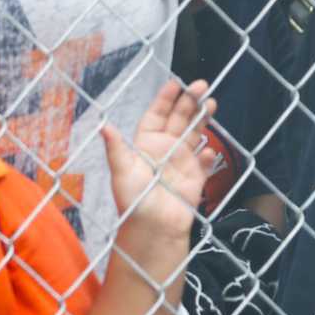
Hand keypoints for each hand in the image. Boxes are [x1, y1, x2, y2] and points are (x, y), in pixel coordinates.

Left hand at [104, 77, 212, 247]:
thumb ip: (116, 148)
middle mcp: (165, 150)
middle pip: (179, 120)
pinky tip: (208, 149)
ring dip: (202, 120)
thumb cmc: (133, 201)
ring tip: (211, 104)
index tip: (175, 84)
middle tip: (202, 86)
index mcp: (146, 145)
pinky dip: (208, 155)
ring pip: (194, 134)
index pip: (157, 116)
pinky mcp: (196, 179)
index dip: (165, 99)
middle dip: (190, 102)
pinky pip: (204, 162)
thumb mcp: (121, 172)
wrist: (152, 230)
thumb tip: (102, 125)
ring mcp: (182, 163)